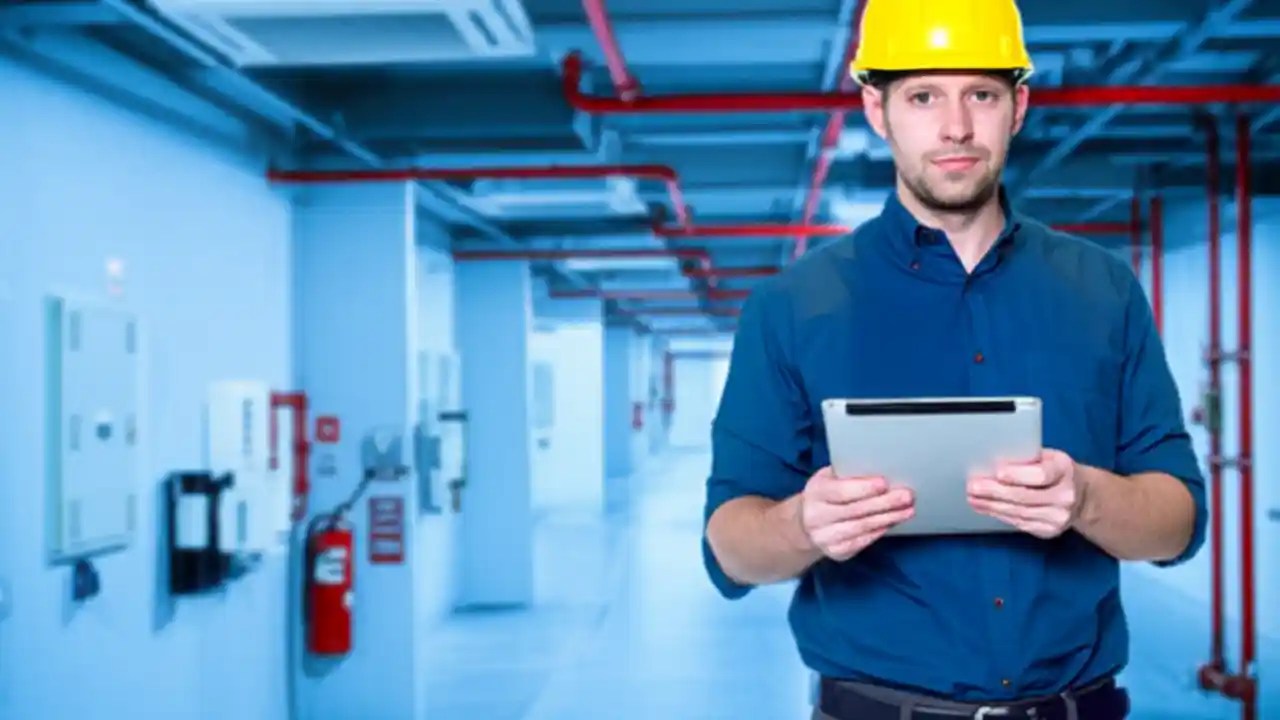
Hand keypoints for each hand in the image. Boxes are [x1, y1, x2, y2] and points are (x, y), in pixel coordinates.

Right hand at [799, 467, 914, 560]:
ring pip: (862, 528)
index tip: (885, 483)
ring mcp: (825, 537)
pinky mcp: (836, 552)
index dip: (864, 488)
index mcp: (815, 492)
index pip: (841, 492)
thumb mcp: (828, 478)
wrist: (806, 523)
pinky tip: (893, 522)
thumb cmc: (825, 494)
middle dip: (885, 503)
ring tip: (908, 510)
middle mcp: (816, 517)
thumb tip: (881, 468)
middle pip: (855, 511)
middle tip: (907, 496)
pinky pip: (862, 542)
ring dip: (888, 518)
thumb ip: (848, 475)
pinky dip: (880, 531)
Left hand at [966, 449, 1083, 538]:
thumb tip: (993, 460)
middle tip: (973, 487)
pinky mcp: (1050, 530)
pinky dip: (1000, 515)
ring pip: (1020, 512)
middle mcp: (1066, 496)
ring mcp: (1059, 516)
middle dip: (995, 492)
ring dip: (992, 506)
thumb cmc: (1056, 470)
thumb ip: (1026, 458)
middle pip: (1025, 496)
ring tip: (973, 498)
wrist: (1082, 495)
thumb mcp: (1048, 456)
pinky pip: (1020, 523)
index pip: (1041, 475)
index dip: (1018, 474)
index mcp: (1065, 470)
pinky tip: (986, 508)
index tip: (997, 472)